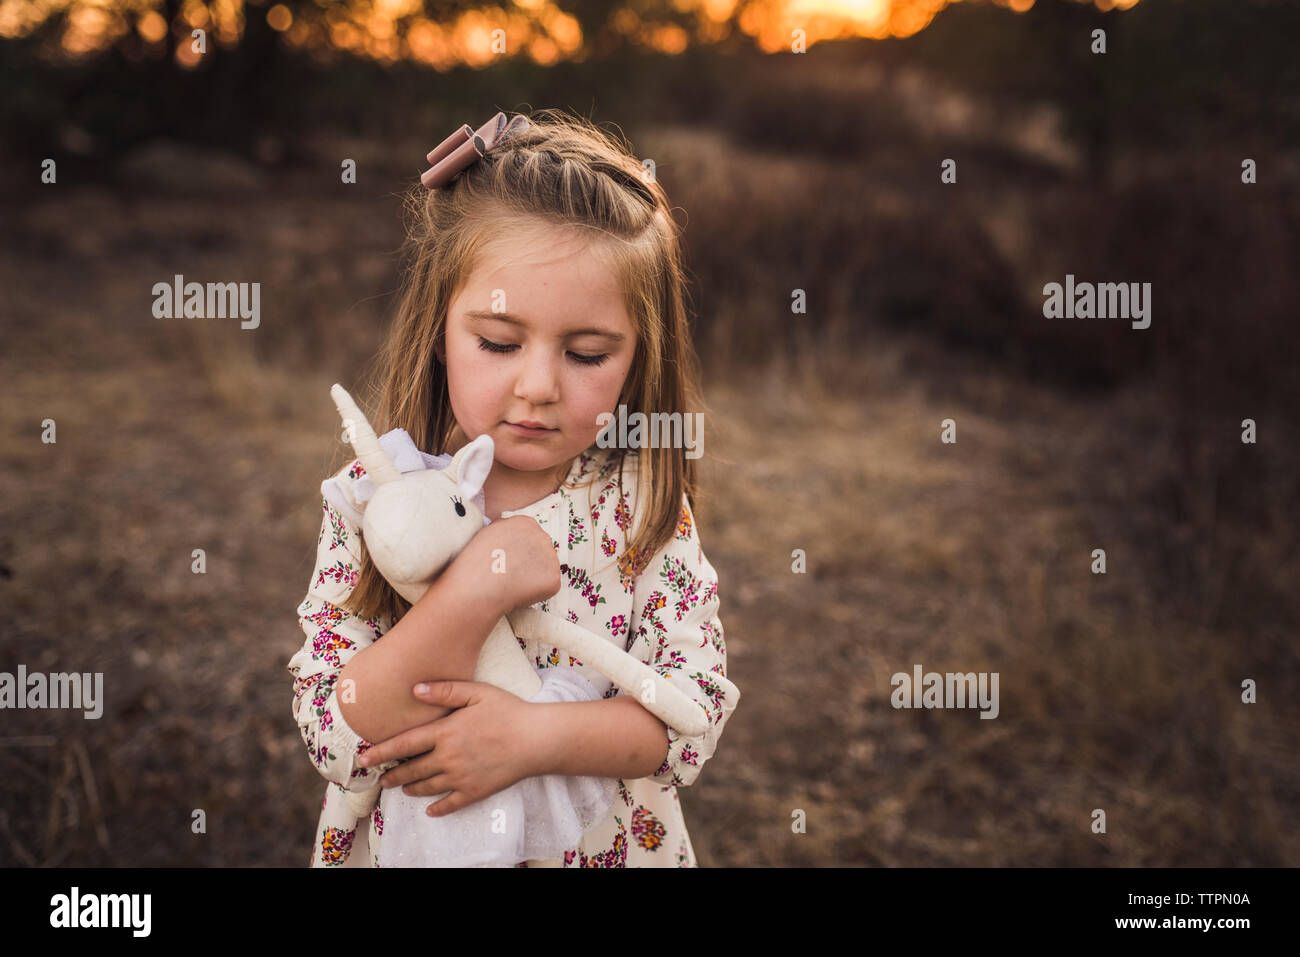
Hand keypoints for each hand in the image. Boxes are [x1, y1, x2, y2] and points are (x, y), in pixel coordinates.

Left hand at [359, 680, 550, 816]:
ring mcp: (461, 777)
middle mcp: (448, 758)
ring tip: (402, 789)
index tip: (364, 758)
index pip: (404, 744)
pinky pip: (450, 804)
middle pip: (412, 770)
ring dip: (410, 789)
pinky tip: (430, 810)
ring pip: (427, 788)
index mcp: (445, 732)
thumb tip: (415, 689)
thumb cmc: (508, 711)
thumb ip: (445, 689)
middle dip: (392, 775)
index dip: (381, 751)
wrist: (536, 739)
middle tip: (380, 779)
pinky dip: (437, 808)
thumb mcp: (477, 692)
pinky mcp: (475, 791)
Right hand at [448, 514, 560, 613]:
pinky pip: (548, 586)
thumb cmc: (476, 562)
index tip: (508, 559)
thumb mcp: (488, 533)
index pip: (529, 534)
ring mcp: (550, 557)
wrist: (478, 586)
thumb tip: (515, 539)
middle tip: (511, 574)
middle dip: (529, 561)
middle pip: (540, 549)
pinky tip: (520, 593)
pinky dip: (536, 592)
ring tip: (513, 584)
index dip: (519, 549)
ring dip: (534, 576)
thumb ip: (506, 530)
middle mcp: (542, 536)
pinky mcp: (553, 578)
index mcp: (525, 523)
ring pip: (545, 567)